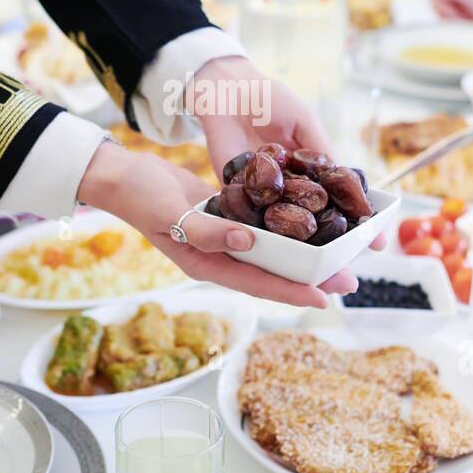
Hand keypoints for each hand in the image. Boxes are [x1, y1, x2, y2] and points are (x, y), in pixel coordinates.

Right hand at [77, 141, 352, 308]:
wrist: (122, 175)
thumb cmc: (141, 196)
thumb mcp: (171, 213)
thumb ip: (209, 231)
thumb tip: (249, 242)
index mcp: (206, 265)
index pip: (257, 283)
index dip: (292, 290)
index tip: (326, 296)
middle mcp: (219, 258)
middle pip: (273, 273)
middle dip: (311, 278)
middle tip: (350, 280)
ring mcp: (223, 240)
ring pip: (271, 254)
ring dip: (304, 256)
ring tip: (339, 258)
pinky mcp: (226, 218)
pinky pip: (262, 230)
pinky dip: (286, 230)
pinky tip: (309, 225)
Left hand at [189, 56, 385, 254]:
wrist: (227, 90)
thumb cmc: (268, 99)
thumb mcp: (304, 121)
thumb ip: (321, 149)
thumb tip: (345, 178)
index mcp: (310, 168)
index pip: (339, 199)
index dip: (359, 220)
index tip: (377, 239)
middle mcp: (291, 186)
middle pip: (317, 221)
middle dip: (338, 243)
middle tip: (358, 262)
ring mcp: (266, 193)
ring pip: (289, 228)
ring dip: (307, 249)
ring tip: (329, 268)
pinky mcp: (237, 194)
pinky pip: (254, 219)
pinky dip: (268, 235)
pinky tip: (286, 252)